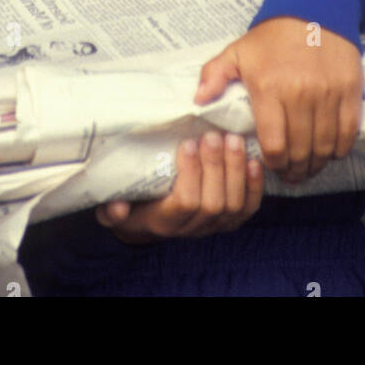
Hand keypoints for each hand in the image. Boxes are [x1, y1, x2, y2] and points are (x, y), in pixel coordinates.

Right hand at [94, 131, 263, 243]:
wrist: (149, 220)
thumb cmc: (132, 203)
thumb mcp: (111, 206)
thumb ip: (110, 207)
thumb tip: (116, 207)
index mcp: (164, 222)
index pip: (185, 204)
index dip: (190, 174)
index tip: (186, 144)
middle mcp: (192, 229)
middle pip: (213, 203)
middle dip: (215, 166)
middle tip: (212, 135)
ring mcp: (214, 226)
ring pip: (234, 204)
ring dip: (235, 169)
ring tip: (232, 139)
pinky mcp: (231, 220)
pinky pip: (249, 207)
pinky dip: (254, 184)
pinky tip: (253, 161)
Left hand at [194, 18, 362, 181]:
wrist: (314, 8)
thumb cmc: (272, 37)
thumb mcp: (237, 51)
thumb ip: (214, 75)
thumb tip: (198, 101)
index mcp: (269, 88)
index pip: (274, 145)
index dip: (274, 164)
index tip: (272, 166)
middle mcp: (300, 95)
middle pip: (300, 151)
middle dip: (295, 170)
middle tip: (292, 175)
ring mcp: (328, 94)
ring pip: (324, 146)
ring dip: (317, 164)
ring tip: (309, 167)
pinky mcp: (351, 91)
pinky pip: (348, 132)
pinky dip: (340, 149)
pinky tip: (330, 151)